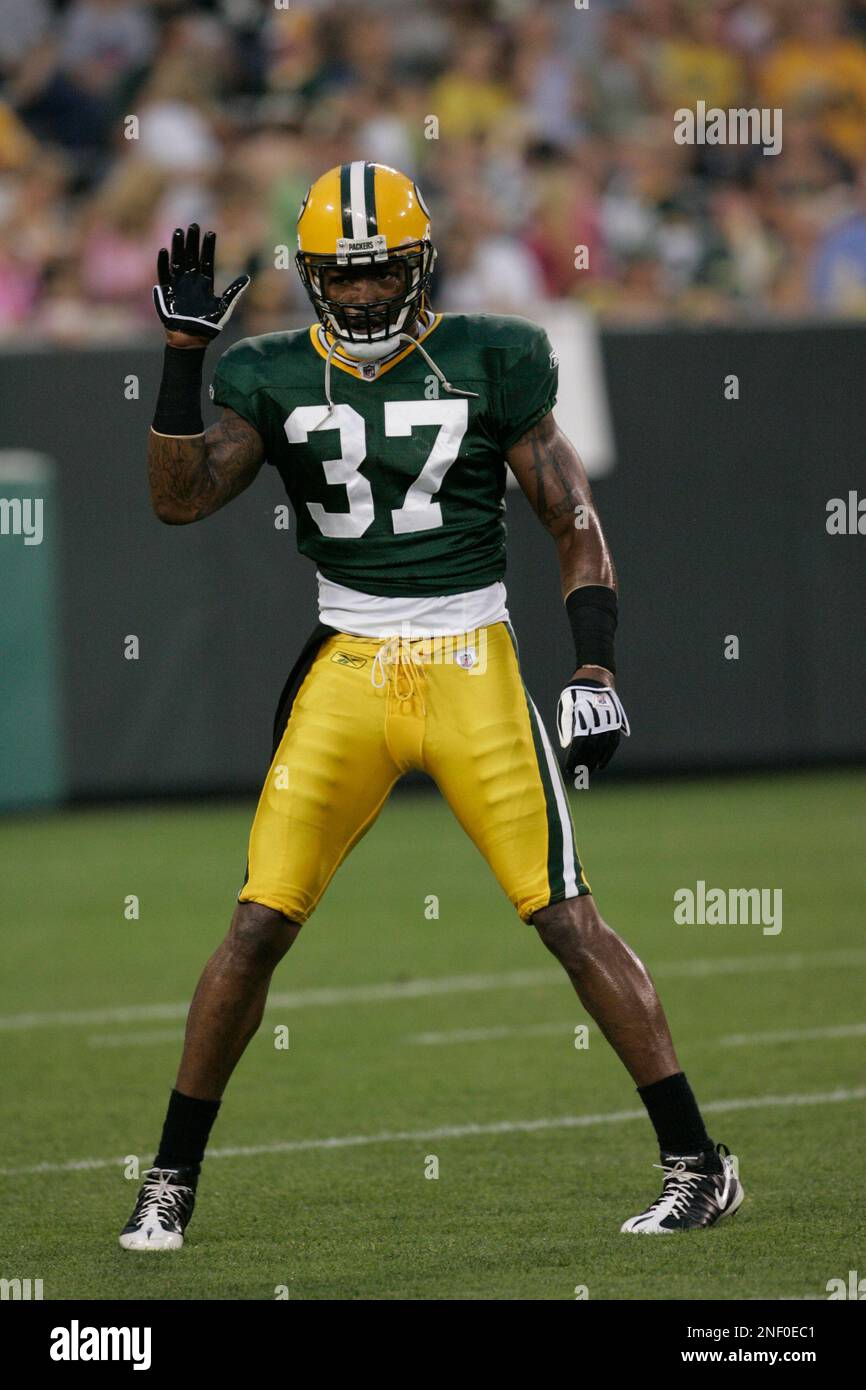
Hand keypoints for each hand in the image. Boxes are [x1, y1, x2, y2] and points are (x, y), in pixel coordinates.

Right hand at [153, 224, 249, 342]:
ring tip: (178, 232)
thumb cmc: (210, 324)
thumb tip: (247, 277)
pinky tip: (164, 251)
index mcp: (205, 282)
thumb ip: (234, 291)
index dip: (209, 247)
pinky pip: (164, 275)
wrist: (193, 338)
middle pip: (191, 256)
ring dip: (178, 247)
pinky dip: (163, 264)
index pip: (207, 260)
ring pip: (178, 261)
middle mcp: (192, 280)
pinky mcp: (168, 292)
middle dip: (192, 241)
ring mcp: (179, 284)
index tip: (211, 233)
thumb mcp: (224, 307)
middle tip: (193, 225)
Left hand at [557, 677, 629, 774]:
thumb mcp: (566, 705)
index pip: (578, 745)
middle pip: (591, 749)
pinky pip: (613, 743)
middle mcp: (597, 722)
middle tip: (577, 773)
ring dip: (596, 761)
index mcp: (583, 718)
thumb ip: (565, 726)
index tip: (569, 769)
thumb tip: (566, 746)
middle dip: (584, 763)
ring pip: (603, 748)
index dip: (574, 759)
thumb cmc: (575, 692)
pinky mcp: (615, 722)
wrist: (595, 677)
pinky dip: (608, 755)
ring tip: (589, 771)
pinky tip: (601, 764)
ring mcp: (608, 722)